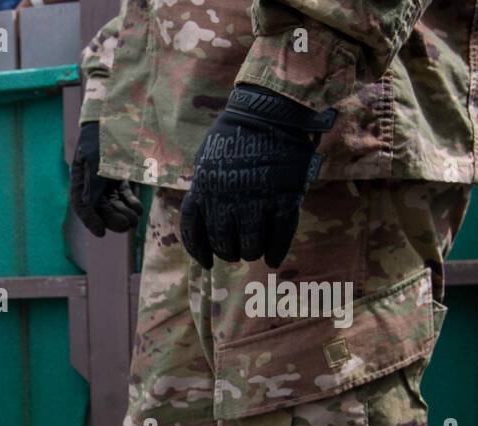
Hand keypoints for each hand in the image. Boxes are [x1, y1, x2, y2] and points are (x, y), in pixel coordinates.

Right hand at [70, 121, 141, 236]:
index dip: (90, 221)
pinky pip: (123, 195)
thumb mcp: (96, 156)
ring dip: (123, 214)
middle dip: (112, 219)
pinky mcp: (119, 176)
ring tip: (134, 220)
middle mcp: (91, 182)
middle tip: (125, 226)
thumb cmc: (103, 133)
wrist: (117, 113)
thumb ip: (93, 181)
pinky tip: (138, 209)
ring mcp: (106, 179)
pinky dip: (130, 203)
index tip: (101, 232)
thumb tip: (88, 204)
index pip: (81, 205)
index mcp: (80, 177)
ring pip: (113, 204)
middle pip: (99, 208)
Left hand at [180, 84, 335, 268]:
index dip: (198, 251)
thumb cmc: (236, 135)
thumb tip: (203, 216)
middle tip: (235, 252)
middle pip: (222, 242)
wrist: (269, 111)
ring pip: (250, 244)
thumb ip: (204, 188)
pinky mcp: (283, 197)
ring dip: (250, 252)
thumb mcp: (207, 160)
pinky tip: (273, 259)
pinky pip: (279, 235)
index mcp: (203, 189)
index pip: (193, 231)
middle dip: (228, 252)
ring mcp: (255, 199)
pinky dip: (275, 251)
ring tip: (253, 251)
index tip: (205, 262)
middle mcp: (225, 199)